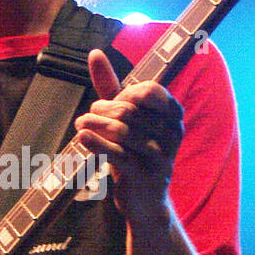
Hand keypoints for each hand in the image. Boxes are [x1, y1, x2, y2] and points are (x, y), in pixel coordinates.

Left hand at [72, 49, 184, 221]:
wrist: (145, 201)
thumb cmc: (135, 152)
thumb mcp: (127, 119)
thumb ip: (112, 86)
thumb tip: (95, 53)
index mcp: (173, 117)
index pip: (149, 91)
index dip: (125, 93)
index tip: (113, 101)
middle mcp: (172, 135)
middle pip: (130, 111)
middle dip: (103, 110)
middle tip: (88, 115)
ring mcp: (160, 157)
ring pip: (121, 131)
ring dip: (94, 124)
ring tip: (81, 124)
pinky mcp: (144, 176)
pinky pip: (117, 154)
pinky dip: (96, 143)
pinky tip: (82, 137)